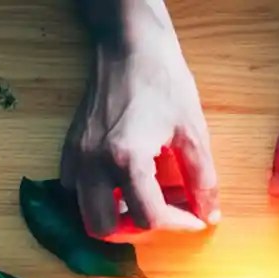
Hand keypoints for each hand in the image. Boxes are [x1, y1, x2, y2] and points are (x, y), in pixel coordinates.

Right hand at [63, 0, 218, 237]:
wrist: (129, 46)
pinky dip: (96, 199)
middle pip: (105, 228)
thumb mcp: (192, 131)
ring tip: (142, 201)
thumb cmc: (163, 82)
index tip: (195, 218)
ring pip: (84, 213)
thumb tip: (209, 215)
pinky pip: (74, 190)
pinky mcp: (69, 148)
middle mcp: (94, 163)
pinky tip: (121, 184)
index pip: (149, 217)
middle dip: (137, 229)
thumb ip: (202, 179)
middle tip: (163, 213)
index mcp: (127, 159)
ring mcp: (77, 156)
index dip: (178, 224)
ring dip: (114, 217)